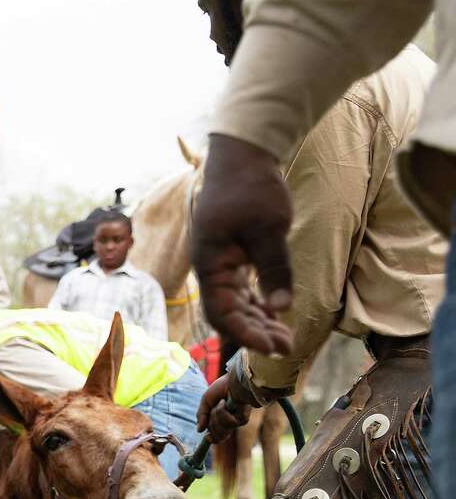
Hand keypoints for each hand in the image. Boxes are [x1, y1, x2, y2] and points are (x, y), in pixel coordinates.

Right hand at [190, 134, 295, 355]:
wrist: (244, 152)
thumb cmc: (251, 187)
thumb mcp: (268, 229)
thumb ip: (275, 269)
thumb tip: (281, 307)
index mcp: (210, 264)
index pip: (222, 313)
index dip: (246, 333)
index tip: (272, 346)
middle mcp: (211, 267)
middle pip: (229, 312)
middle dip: (256, 331)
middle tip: (286, 346)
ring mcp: (221, 261)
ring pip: (236, 301)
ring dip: (258, 319)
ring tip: (284, 335)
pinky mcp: (233, 253)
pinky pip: (242, 287)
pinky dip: (258, 301)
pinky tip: (276, 311)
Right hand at [196, 374, 252, 444]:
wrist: (233, 379)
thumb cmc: (222, 387)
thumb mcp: (206, 401)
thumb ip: (201, 415)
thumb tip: (199, 430)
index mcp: (223, 420)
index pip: (218, 436)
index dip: (212, 438)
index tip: (206, 437)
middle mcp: (231, 423)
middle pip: (218, 437)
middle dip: (212, 425)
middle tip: (212, 411)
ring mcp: (237, 422)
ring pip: (221, 430)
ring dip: (216, 416)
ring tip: (221, 403)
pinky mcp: (242, 419)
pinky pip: (227, 422)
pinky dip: (222, 411)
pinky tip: (226, 402)